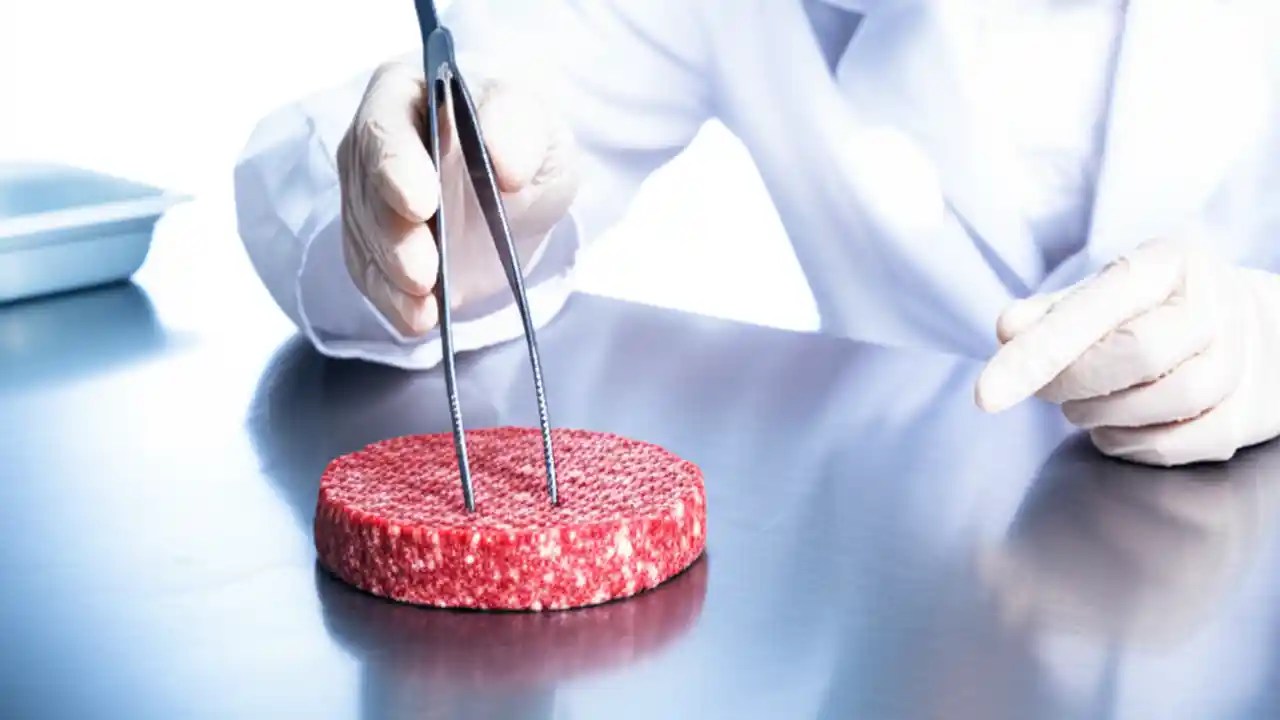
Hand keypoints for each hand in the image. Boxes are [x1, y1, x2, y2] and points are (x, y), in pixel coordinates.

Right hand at [337, 62, 578, 335]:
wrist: (520, 194)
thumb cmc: (526, 147)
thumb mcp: (542, 131)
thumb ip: (520, 130)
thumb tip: (502, 160)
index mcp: (410, 93)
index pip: (385, 125)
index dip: (396, 166)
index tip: (421, 205)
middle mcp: (376, 142)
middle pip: (366, 188)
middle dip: (392, 236)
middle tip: (424, 273)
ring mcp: (368, 196)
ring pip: (364, 236)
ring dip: (391, 277)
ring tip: (426, 310)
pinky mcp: (374, 244)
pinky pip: (370, 273)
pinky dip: (392, 301)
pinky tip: (418, 319)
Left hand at [976, 238, 1279, 465]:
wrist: (1252, 330)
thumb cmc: (1154, 310)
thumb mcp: (1102, 294)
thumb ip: (1052, 313)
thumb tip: (1009, 329)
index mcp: (1166, 263)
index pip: (1096, 308)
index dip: (1038, 352)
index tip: (986, 396)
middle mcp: (1213, 304)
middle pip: (1137, 354)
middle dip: (1073, 382)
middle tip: (1047, 389)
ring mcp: (1239, 360)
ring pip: (1163, 402)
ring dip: (1101, 415)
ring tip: (1082, 405)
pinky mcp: (1246, 414)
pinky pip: (1177, 444)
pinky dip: (1128, 443)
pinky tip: (1112, 428)